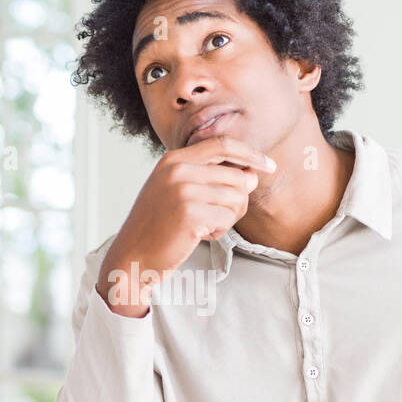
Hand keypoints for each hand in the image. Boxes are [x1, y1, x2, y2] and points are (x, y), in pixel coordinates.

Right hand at [96, 135, 276, 316]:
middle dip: (238, 201)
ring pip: (237, 198)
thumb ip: (212, 179)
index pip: (223, 144)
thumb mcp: (178, 192)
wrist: (132, 256)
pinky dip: (219, 231)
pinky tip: (198, 235)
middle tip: (217, 217)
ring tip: (203, 226)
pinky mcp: (190, 214)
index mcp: (174, 159)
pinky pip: (228, 218)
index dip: (251, 154)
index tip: (269, 165)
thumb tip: (253, 174)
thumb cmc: (158, 226)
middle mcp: (177, 169)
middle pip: (237, 176)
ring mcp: (183, 190)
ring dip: (228, 218)